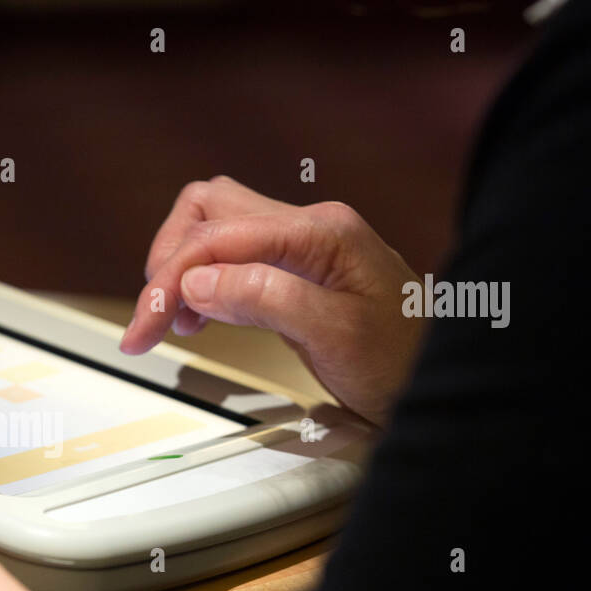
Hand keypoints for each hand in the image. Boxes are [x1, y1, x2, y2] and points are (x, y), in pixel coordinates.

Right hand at [121, 176, 424, 426]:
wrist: (446, 380)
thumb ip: (266, 298)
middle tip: (151, 323)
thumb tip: (199, 280)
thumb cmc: (404, 362)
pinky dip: (204, 280)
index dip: (169, 282)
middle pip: (208, 211)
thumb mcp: (334, 336)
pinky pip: (234, 254)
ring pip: (216, 226)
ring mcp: (304, 243)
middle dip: (168, 263)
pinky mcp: (298, 268)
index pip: (217, 237)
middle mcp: (310, 225)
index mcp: (320, 232)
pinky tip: (201, 315)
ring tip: (173, 321)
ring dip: (182, 268)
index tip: (143, 330)